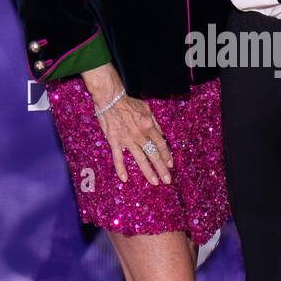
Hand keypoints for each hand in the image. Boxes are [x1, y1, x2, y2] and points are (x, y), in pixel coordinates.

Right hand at [81, 64, 173, 184]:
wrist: (110, 97)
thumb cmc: (129, 101)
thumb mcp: (147, 109)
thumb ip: (155, 124)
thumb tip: (161, 136)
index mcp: (149, 126)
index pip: (160, 144)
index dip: (166, 155)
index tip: (170, 165)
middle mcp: (140, 135)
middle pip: (153, 154)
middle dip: (161, 168)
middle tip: (167, 180)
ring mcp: (127, 139)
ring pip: (140, 159)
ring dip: (148, 172)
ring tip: (154, 182)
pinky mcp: (114, 141)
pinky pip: (118, 157)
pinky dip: (121, 168)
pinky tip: (125, 179)